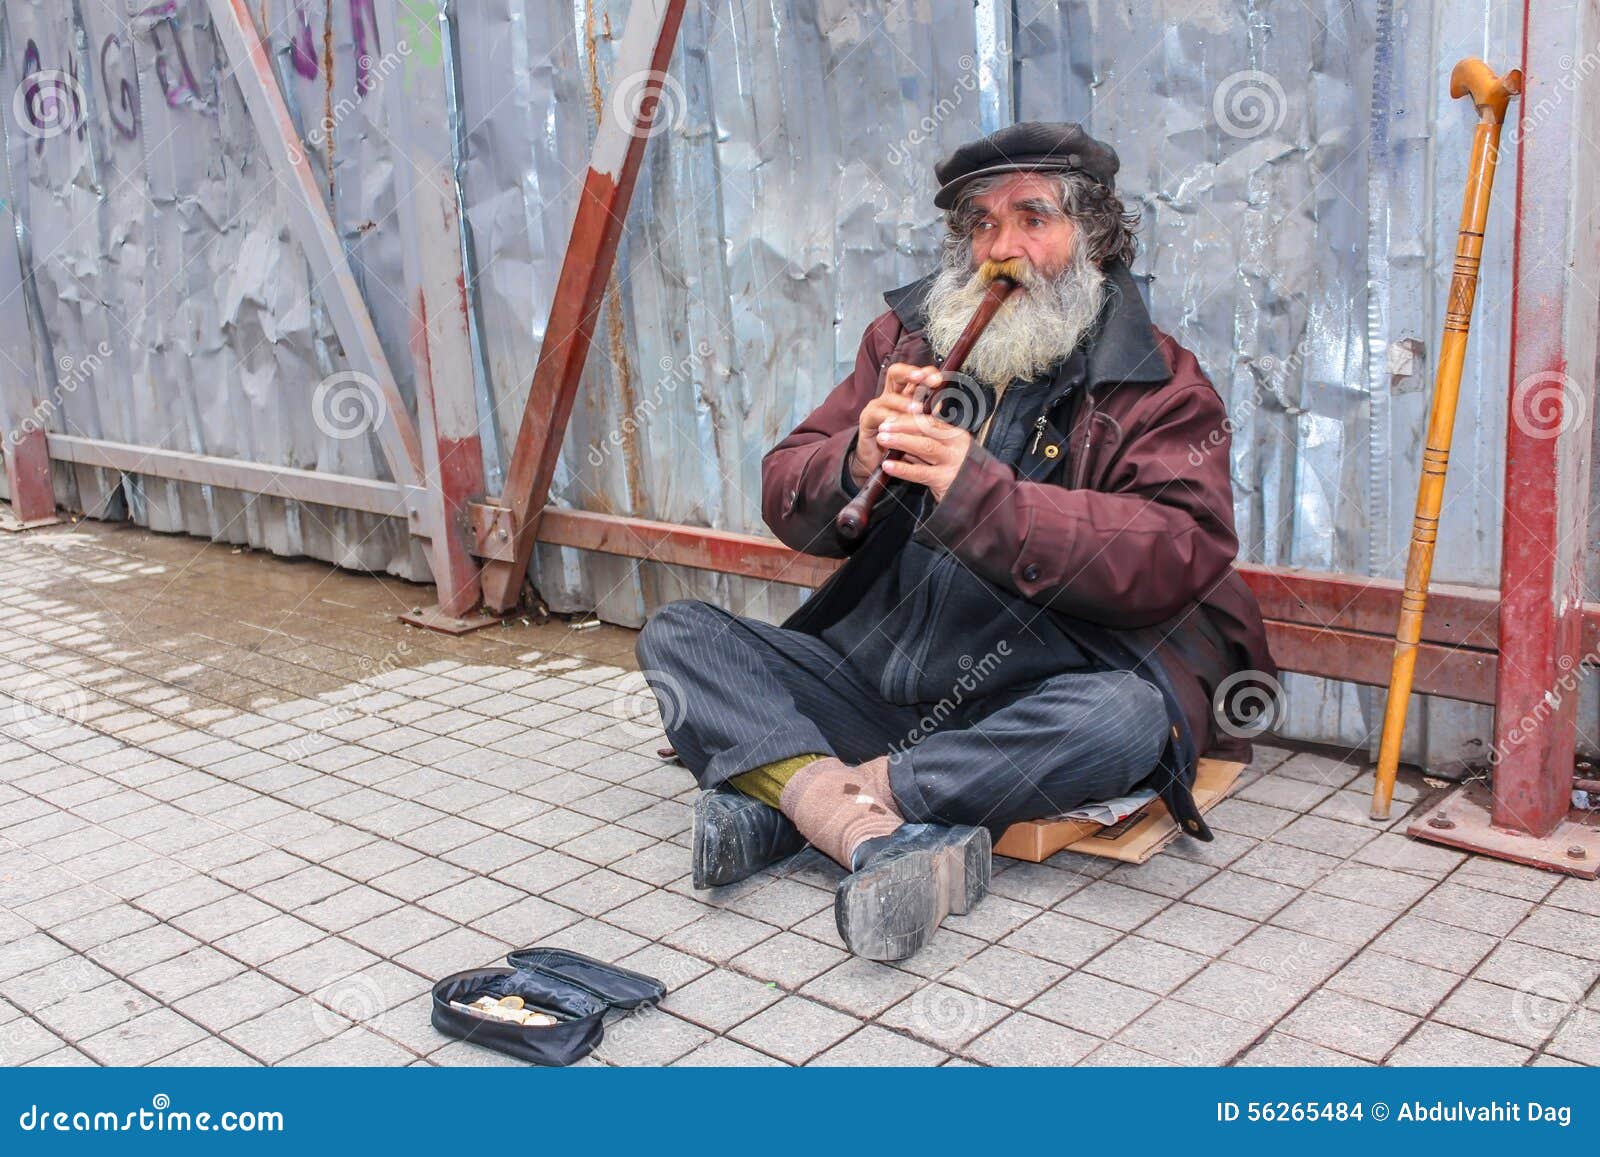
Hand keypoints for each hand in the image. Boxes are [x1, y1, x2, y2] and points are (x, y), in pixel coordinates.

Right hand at [850, 363, 939, 484]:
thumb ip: (927, 414)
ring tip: (916, 409)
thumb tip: (941, 403)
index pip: (914, 375)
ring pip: (890, 397)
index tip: (937, 380)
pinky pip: (878, 415)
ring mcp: (877, 406)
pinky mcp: (867, 419)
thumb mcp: (918, 428)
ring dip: (904, 402)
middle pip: (895, 373)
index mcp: (904, 395)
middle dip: (909, 373)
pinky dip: (889, 419)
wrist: (879, 463)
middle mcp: (889, 396)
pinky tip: (897, 424)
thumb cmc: (900, 444)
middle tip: (921, 378)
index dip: (925, 373)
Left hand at [876, 413, 971, 502]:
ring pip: (925, 447)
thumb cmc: (956, 473)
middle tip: (882, 427)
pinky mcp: (945, 480)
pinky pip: (920, 473)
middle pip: (927, 430)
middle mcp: (957, 446)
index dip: (908, 419)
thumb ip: (926, 443)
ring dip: (901, 441)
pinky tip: (887, 465)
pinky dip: (902, 468)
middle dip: (902, 427)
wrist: (975, 499)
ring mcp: (953, 463)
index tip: (890, 420)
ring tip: (882, 440)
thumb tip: (899, 430)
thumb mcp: (944, 454)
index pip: (930, 422)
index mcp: (957, 436)